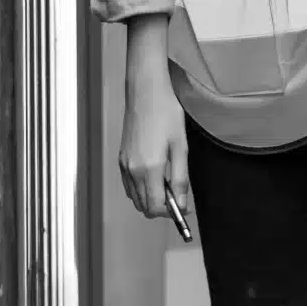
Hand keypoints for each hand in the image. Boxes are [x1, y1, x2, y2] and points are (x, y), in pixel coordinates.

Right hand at [118, 23, 190, 230]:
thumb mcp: (181, 147)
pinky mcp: (121, 159)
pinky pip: (129, 186)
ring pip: (135, 198)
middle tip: (179, 196)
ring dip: (151, 198)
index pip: (155, 207)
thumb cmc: (167, 114)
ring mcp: (124, 165)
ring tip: (168, 182)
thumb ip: (180, 179)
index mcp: (149, 168)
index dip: (171, 213)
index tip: (184, 209)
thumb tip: (181, 204)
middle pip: (144, 207)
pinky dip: (141, 189)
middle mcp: (132, 170)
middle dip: (161, 208)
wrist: (146, 92)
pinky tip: (156, 175)